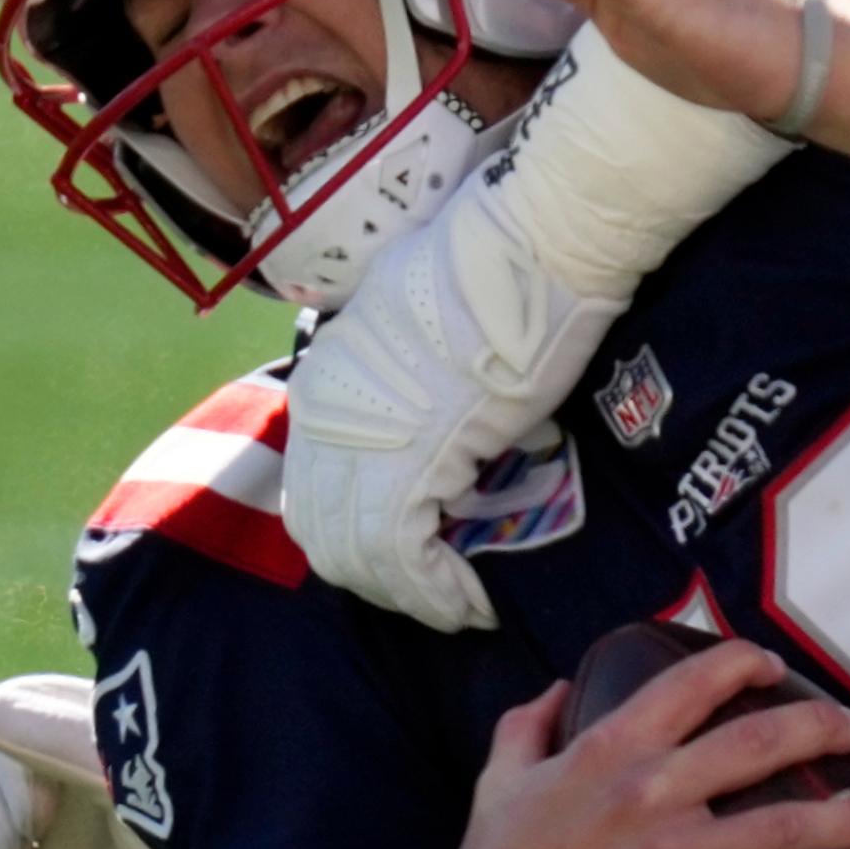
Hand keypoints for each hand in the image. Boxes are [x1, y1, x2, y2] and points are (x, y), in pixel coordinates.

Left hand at [283, 158, 622, 629]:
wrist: (534, 244)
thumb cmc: (501, 269)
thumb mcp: (425, 324)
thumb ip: (410, 373)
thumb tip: (434, 405)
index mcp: (325, 382)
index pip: (316, 487)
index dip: (358, 535)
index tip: (411, 554)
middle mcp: (326, 416)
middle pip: (323, 532)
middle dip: (376, 577)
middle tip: (432, 593)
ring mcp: (361, 440)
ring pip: (355, 555)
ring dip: (407, 594)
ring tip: (457, 605)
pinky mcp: (411, 463)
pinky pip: (404, 559)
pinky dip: (436, 592)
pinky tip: (470, 603)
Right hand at [411, 642, 849, 848]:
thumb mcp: (497, 783)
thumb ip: (526, 727)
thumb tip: (554, 686)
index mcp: (610, 751)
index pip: (689, 686)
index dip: (741, 666)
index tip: (775, 666)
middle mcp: (649, 794)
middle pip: (757, 745)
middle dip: (820, 731)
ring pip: (781, 829)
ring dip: (848, 823)